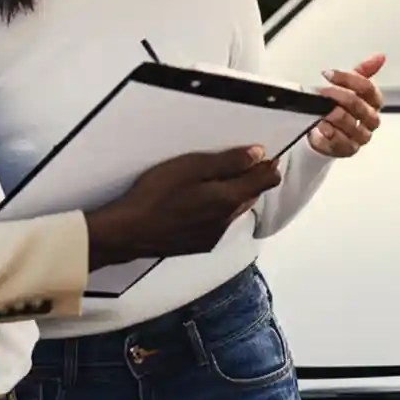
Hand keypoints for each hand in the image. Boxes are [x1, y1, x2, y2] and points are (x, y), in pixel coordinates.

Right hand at [83, 146, 280, 269]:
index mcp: (229, 199)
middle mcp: (227, 221)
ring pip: (235, 211)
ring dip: (233, 196)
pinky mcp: (200, 245)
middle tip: (241, 163)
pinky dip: (217, 211)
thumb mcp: (192, 167)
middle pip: (251, 196)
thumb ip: (229, 162)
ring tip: (215, 182)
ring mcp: (214, 236)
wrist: (129, 231)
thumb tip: (258, 154)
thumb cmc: (156, 195)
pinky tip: (198, 205)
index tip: (265, 156)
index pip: (266, 182)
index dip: (269, 166)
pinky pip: (219, 224)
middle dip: (251, 180)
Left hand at [309, 53, 385, 157]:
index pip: (367, 87)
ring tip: (319, 110)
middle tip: (322, 91)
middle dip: (337, 96)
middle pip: (357, 104)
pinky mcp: (349, 149)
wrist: (328, 130)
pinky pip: (341, 142)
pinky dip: (329, 133)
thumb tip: (380, 57)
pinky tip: (322, 127)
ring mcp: (361, 136)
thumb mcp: (350, 85)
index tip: (329, 74)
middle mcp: (371, 119)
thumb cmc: (341, 106)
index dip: (347, 79)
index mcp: (374, 102)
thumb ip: (364, 71)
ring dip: (331, 115)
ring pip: (348, 123)